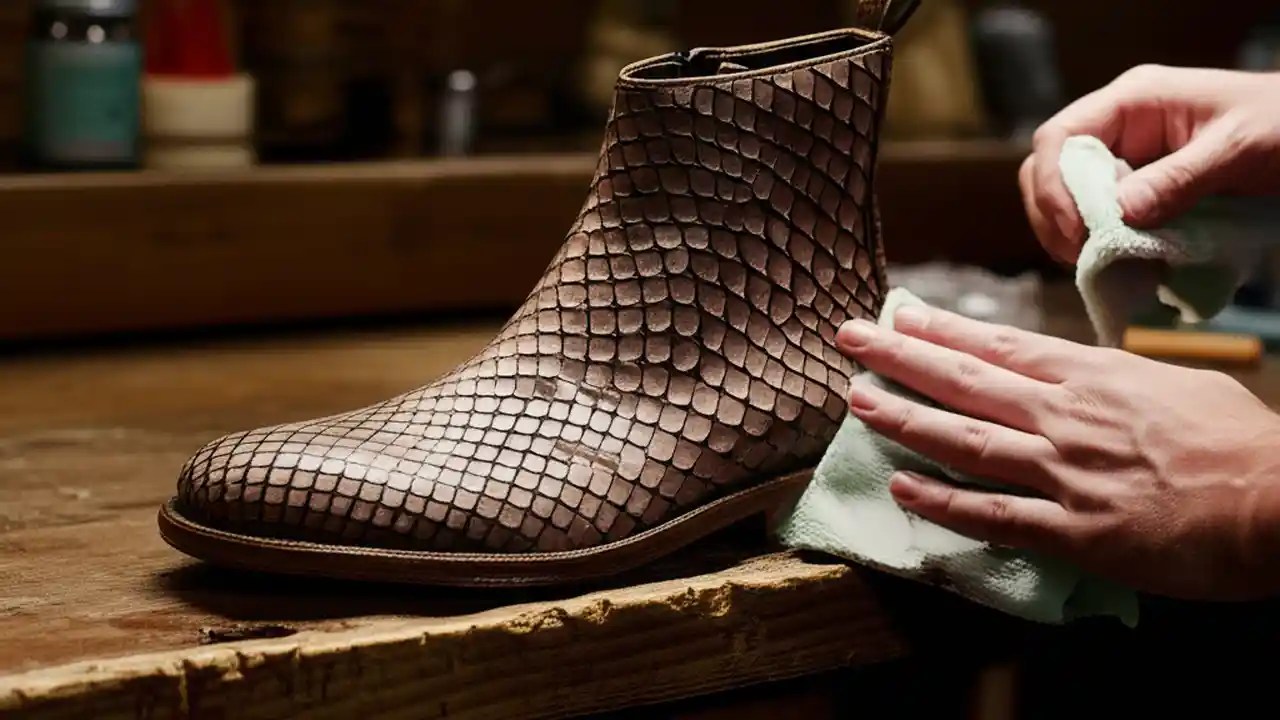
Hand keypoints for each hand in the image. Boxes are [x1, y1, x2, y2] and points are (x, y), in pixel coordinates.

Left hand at [836, 305, 1279, 600]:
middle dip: (902, 357)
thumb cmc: (1238, 442)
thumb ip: (1110, 382)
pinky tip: (903, 488)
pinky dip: (944, 502)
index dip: (943, 329)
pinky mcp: (1075, 531)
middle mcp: (1066, 417)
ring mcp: (1066, 473)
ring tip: (858, 401)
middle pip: (967, 381)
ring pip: (966, 440)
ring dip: (905, 419)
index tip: (899, 313)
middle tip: (851, 338)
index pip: (1000, 345)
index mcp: (1093, 377)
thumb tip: (1075, 376)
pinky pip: (994, 515)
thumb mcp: (1170, 387)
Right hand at [1022, 66, 1279, 262]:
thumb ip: (1177, 180)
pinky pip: (1098, 216)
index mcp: (1133, 101)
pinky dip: (1100, 243)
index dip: (1052, 186)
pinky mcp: (1138, 187)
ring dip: (1073, 235)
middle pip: (1048, 170)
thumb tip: (1118, 215)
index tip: (1076, 231)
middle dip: (1055, 217)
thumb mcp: (1237, 149)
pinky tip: (1122, 263)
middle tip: (1083, 256)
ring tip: (1103, 265)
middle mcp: (1118, 127)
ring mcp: (1126, 157)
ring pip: (1066, 198)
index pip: (1058, 137)